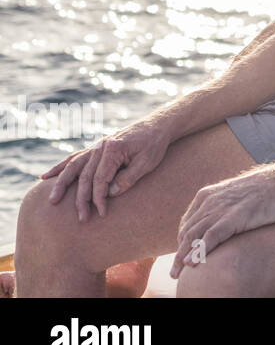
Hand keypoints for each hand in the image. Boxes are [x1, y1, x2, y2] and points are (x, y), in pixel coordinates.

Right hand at [42, 118, 172, 221]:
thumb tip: (109, 193)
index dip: (99, 197)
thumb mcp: (147, 163)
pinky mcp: (95, 148)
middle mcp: (101, 147)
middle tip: (81, 219)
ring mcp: (96, 146)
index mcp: (113, 149)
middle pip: (85, 176)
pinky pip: (74, 159)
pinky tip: (46, 176)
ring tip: (52, 200)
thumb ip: (128, 178)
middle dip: (82, 199)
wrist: (157, 126)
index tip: (102, 212)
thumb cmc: (154, 145)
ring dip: (62, 184)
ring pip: (74, 167)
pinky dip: (60, 168)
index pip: (100, 179)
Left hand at [170, 165, 274, 278]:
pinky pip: (211, 237)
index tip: (183, 256)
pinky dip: (199, 250)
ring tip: (177, 272)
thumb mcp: (235, 197)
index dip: (183, 242)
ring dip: (183, 256)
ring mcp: (221, 209)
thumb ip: (221, 208)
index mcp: (207, 196)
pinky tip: (193, 263)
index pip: (187, 223)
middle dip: (179, 253)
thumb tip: (218, 226)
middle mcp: (209, 201)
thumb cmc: (264, 192)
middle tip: (174, 271)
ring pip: (194, 236)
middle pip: (187, 232)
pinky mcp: (234, 217)